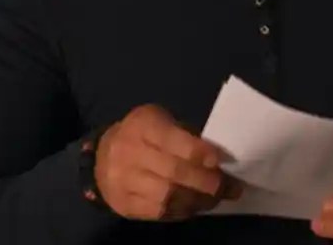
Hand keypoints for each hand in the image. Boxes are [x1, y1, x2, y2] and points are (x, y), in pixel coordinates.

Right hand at [95, 103, 243, 220]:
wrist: (102, 154)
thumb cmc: (143, 133)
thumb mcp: (161, 120)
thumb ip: (184, 135)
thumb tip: (217, 159)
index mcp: (143, 125)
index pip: (173, 140)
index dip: (199, 152)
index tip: (219, 161)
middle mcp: (129, 152)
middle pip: (174, 172)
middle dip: (207, 182)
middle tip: (230, 187)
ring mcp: (123, 181)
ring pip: (168, 197)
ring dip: (198, 200)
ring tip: (216, 199)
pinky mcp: (123, 204)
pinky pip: (158, 212)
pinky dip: (181, 211)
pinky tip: (194, 206)